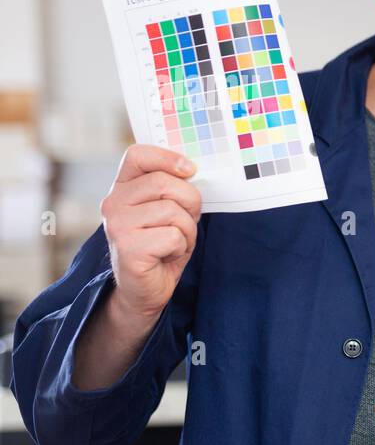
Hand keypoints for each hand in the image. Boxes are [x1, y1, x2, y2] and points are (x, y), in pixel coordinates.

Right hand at [100, 144, 201, 320]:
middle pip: (165, 183)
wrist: (144, 290)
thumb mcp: (167, 211)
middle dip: (189, 203)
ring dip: (186, 230)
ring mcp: (117, 225)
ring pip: (173, 211)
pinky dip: (180, 248)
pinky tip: (166, 256)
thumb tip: (191, 170)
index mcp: (122, 189)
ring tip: (172, 242)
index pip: (138, 155)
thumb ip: (172, 189)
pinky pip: (174, 236)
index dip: (167, 158)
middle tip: (184, 223)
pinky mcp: (128, 248)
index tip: (189, 170)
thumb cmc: (160, 246)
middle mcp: (113, 203)